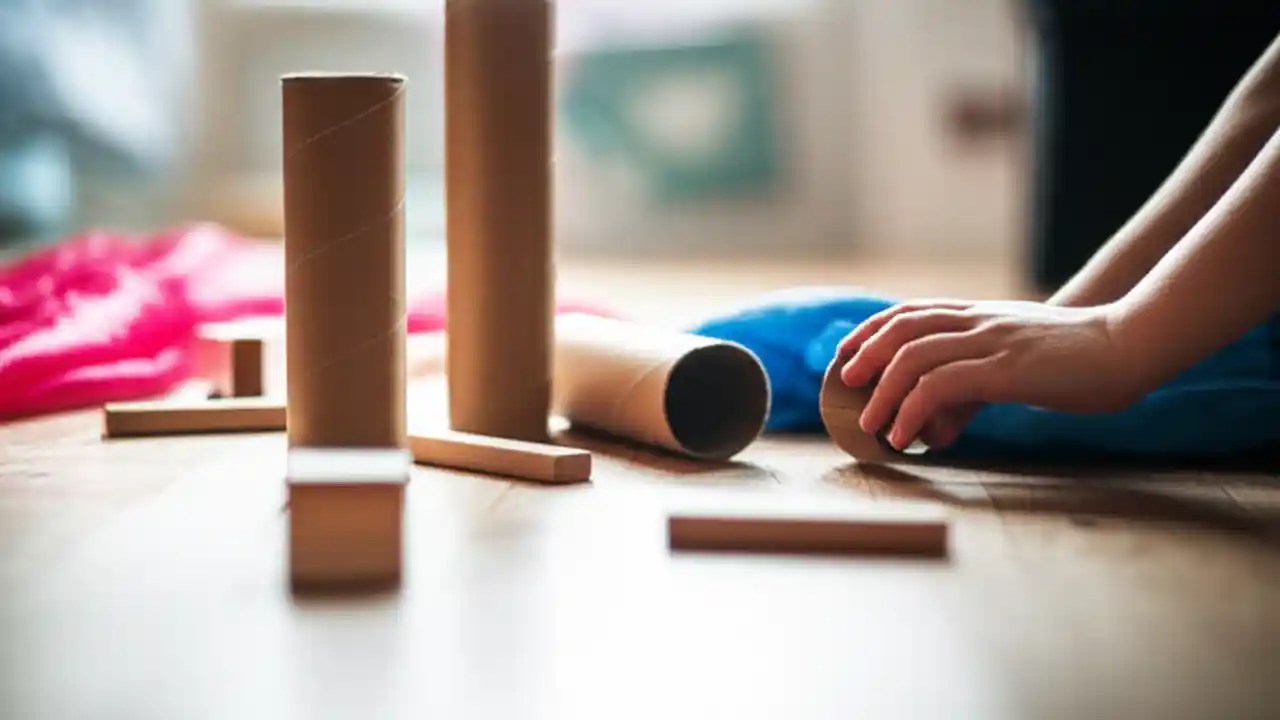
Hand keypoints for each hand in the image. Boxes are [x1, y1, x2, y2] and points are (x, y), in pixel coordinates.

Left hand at [835, 299, 1137, 450]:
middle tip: (846, 384)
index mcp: (981, 315)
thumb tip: (937, 427)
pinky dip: (913, 411)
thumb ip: (972, 390)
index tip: (847, 354)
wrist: (1129, 346)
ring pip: (914, 357)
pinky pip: (942, 386)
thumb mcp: (1016, 368)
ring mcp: (991, 342)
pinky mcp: (1005, 370)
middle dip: (866, 354)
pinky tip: (905, 435)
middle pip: (902, 327)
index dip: (871, 330)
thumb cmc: (1078, 363)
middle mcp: (979, 321)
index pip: (910, 311)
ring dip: (884, 392)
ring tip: (871, 424)